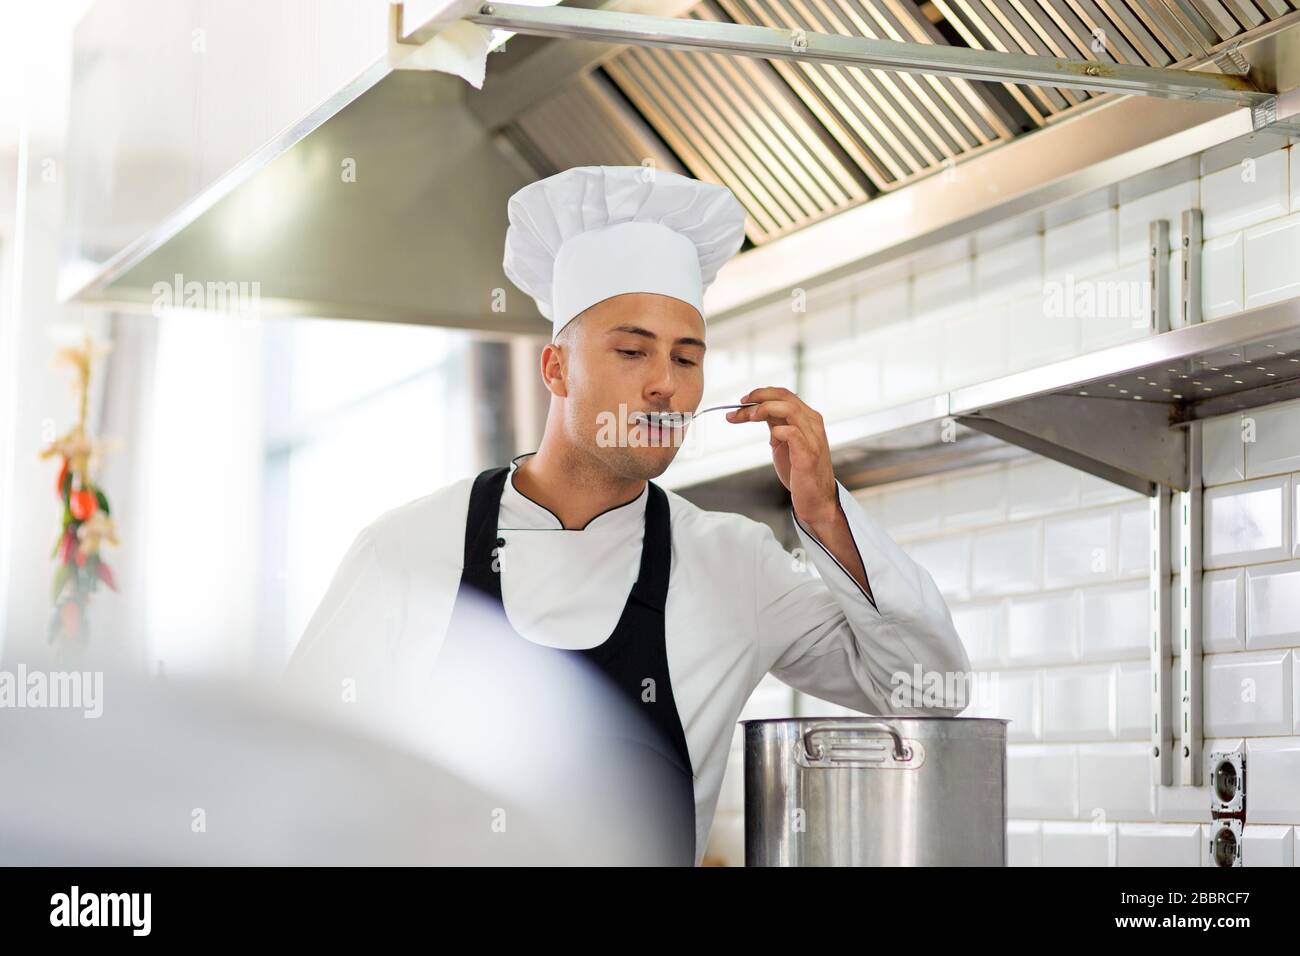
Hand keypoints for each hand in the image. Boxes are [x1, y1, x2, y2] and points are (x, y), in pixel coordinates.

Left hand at [727, 386, 837, 526]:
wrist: (816, 500)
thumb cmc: (799, 472)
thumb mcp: (784, 443)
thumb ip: (776, 425)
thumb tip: (755, 411)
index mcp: (807, 418)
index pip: (784, 394)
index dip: (761, 393)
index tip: (742, 401)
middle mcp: (812, 423)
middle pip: (784, 396)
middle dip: (758, 397)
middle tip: (739, 406)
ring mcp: (812, 438)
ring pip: (789, 409)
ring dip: (765, 409)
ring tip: (748, 417)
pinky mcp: (808, 454)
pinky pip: (793, 433)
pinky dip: (778, 431)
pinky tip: (770, 437)